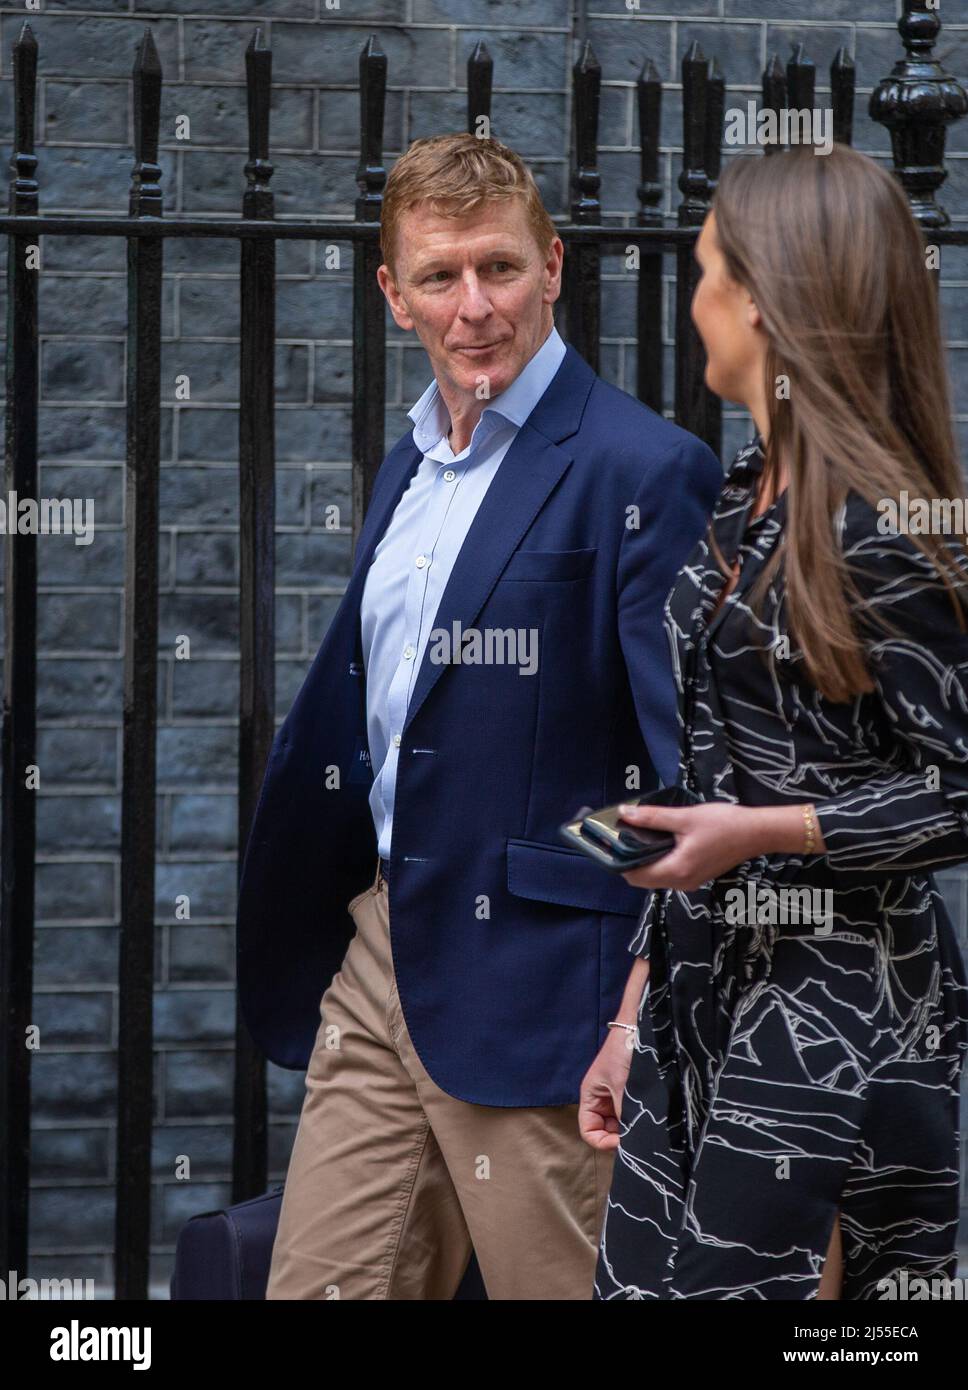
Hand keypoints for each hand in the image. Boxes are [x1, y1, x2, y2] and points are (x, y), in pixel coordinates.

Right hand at [578, 1026, 635, 1150]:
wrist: (641, 1027)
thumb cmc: (623, 1051)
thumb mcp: (622, 1086)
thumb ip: (624, 1113)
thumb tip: (633, 1140)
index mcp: (591, 1097)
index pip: (589, 1131)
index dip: (602, 1141)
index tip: (621, 1143)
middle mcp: (602, 1100)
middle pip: (605, 1131)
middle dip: (618, 1137)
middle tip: (637, 1138)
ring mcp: (617, 1098)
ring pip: (620, 1125)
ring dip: (630, 1129)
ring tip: (644, 1128)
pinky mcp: (632, 1094)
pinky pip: (631, 1114)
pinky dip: (638, 1120)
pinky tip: (648, 1119)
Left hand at [617, 800, 760, 890]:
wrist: (757, 833)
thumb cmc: (723, 824)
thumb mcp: (685, 818)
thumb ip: (652, 817)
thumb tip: (623, 813)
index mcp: (676, 871)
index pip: (635, 876)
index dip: (619, 861)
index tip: (611, 843)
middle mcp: (681, 883)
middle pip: (643, 879)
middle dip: (629, 861)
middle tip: (623, 835)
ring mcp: (690, 882)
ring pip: (656, 878)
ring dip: (644, 861)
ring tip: (639, 835)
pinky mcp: (697, 876)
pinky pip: (669, 874)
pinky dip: (659, 862)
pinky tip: (659, 841)